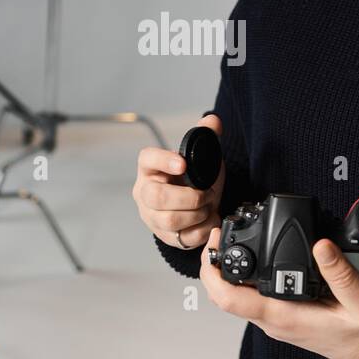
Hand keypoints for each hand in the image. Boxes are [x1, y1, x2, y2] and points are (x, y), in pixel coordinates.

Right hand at [132, 114, 225, 248]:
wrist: (194, 205)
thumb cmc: (190, 179)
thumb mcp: (199, 157)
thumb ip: (205, 136)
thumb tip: (212, 121)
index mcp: (149, 169)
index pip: (147, 159)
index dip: (163, 160)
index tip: (183, 163)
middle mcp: (145, 194)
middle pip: (157, 197)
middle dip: (189, 197)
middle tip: (205, 194)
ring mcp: (152, 217)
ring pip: (170, 220)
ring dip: (197, 214)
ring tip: (208, 206)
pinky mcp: (165, 236)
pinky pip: (183, 237)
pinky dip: (202, 230)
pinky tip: (208, 220)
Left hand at [199, 227, 358, 358]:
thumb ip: (341, 273)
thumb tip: (321, 245)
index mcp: (284, 316)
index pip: (228, 298)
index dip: (213, 270)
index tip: (215, 241)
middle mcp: (273, 320)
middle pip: (224, 295)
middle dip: (214, 264)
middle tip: (219, 233)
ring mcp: (275, 320)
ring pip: (236, 297)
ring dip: (228, 271)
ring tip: (234, 239)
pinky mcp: (282, 317)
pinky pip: (252, 297)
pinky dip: (244, 278)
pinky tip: (255, 258)